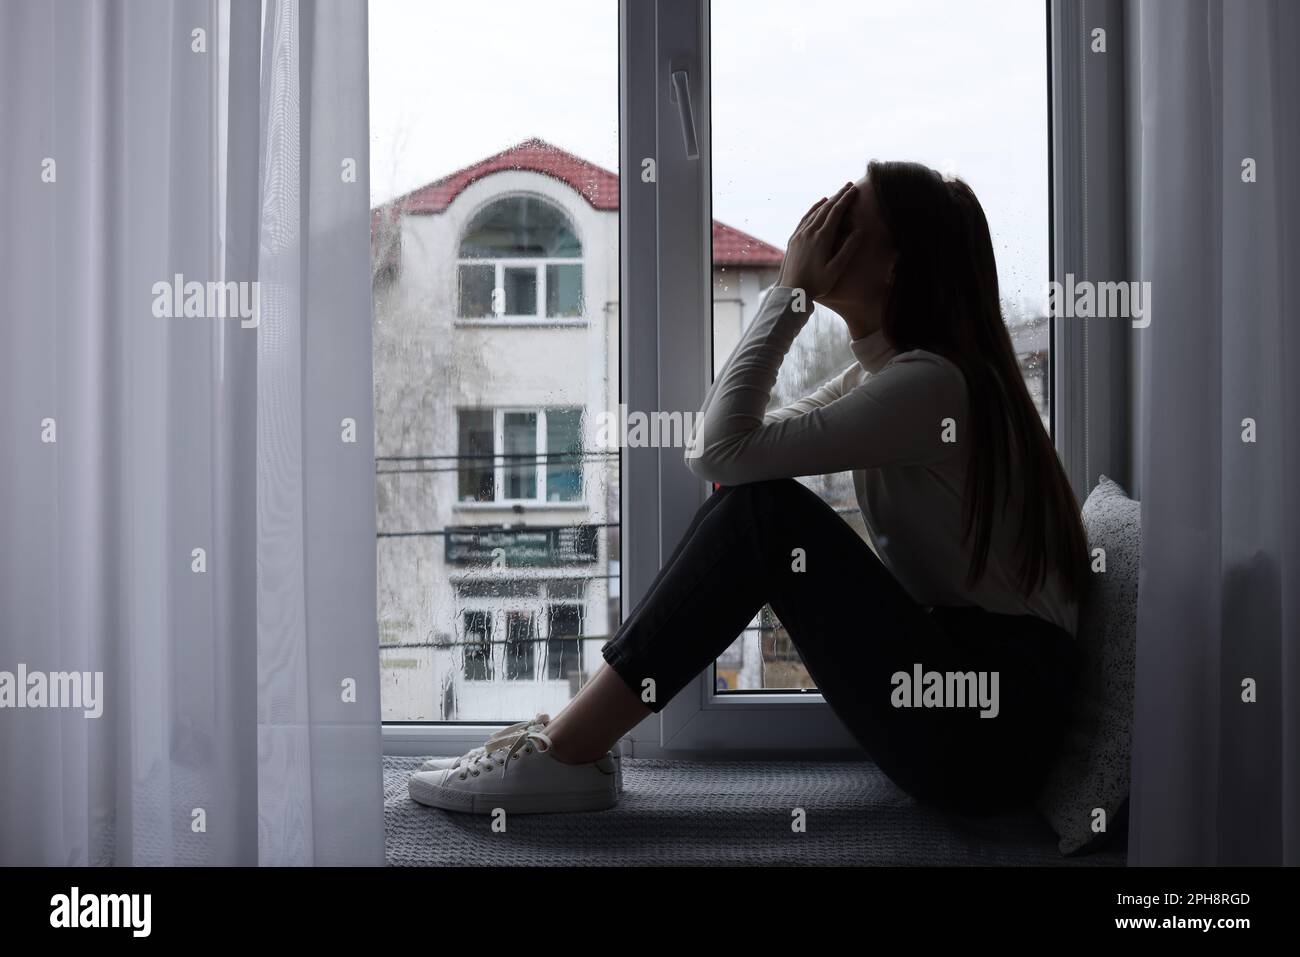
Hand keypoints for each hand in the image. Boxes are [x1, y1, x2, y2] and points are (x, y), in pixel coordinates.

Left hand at [776, 182, 863, 300]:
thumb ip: (848, 249)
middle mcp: (809, 232)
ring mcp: (799, 234)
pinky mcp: (793, 238)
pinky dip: (814, 208)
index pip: (836, 212)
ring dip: (827, 200)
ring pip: (815, 211)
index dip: (846, 199)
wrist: (790, 292)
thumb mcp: (836, 269)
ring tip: (837, 193)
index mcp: (821, 238)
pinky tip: (819, 204)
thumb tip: (860, 231)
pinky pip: (805, 218)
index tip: (855, 190)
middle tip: (849, 185)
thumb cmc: (816, 284)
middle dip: (839, 196)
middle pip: (826, 208)